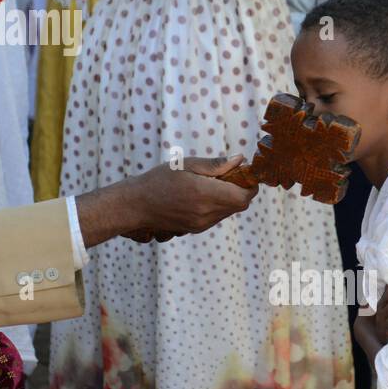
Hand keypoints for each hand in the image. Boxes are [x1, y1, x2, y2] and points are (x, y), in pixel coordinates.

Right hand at [120, 156, 257, 241]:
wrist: (137, 205)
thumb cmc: (160, 180)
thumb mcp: (187, 164)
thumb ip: (216, 164)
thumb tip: (240, 160)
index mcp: (205, 194)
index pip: (243, 196)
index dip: (250, 185)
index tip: (244, 172)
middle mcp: (206, 213)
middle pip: (239, 205)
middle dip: (241, 189)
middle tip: (229, 174)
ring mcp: (201, 224)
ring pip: (229, 211)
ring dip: (229, 197)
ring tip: (212, 183)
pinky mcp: (196, 228)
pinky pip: (217, 216)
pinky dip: (218, 205)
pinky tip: (202, 195)